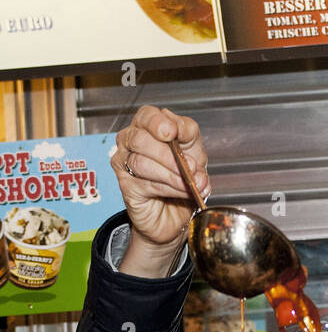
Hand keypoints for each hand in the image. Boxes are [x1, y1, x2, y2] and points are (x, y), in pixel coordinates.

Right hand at [111, 105, 209, 276]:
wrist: (173, 216)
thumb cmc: (181, 183)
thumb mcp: (196, 164)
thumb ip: (198, 160)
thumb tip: (196, 170)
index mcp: (150, 127)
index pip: (150, 115)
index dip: (164, 123)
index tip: (177, 134)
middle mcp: (132, 139)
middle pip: (141, 137)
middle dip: (169, 154)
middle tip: (189, 167)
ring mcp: (125, 161)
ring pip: (141, 161)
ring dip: (170, 174)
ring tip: (187, 184)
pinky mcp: (125, 184)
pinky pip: (144, 183)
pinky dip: (166, 187)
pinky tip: (178, 191)